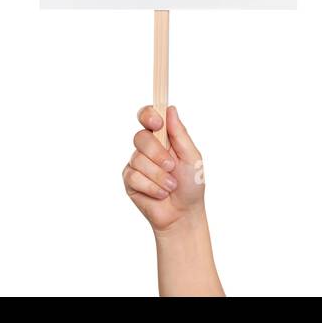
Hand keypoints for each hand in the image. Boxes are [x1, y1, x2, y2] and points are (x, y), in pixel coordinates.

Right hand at [123, 106, 204, 233]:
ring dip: (158, 176)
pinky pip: (134, 176)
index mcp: (163, 137)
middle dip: (157, 154)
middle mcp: (147, 148)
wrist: (183, 214)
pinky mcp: (129, 180)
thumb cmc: (191, 184)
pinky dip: (151, 187)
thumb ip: (180, 133)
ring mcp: (136, 163)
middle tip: (171, 167)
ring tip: (170, 186)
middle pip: (140, 137)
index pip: (148, 116)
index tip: (157, 123)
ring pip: (138, 159)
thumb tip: (170, 108)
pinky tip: (160, 194)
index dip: (148, 115)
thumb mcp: (191, 157)